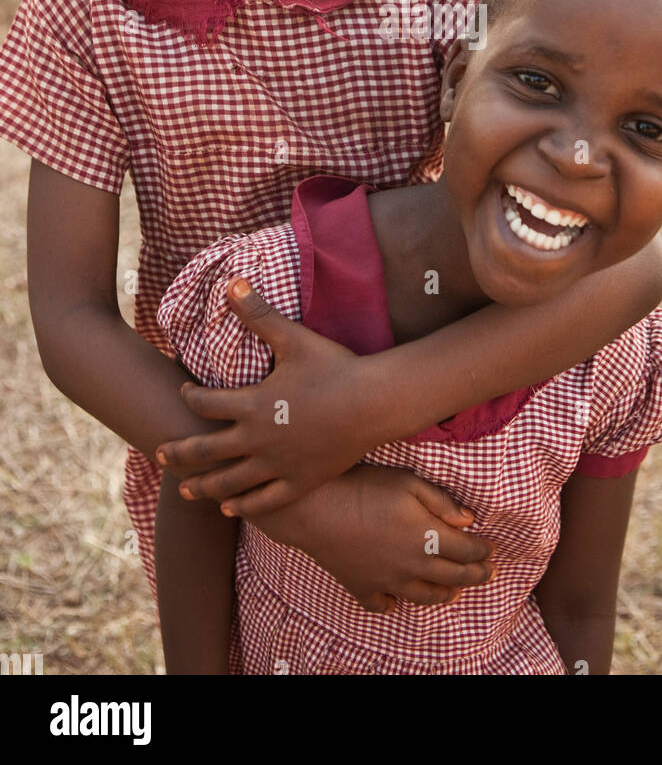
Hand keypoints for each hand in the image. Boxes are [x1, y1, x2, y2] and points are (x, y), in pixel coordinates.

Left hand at [156, 279, 383, 509]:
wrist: (374, 404)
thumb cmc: (334, 368)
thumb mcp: (293, 338)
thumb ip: (259, 314)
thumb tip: (232, 282)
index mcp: (253, 404)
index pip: (205, 404)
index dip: (189, 397)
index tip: (182, 392)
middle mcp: (259, 440)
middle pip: (207, 450)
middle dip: (180, 452)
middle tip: (159, 453)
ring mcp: (278, 465)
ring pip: (230, 483)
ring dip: (203, 486)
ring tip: (185, 491)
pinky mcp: (300, 482)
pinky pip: (265, 501)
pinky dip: (243, 506)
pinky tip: (228, 508)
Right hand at [250, 465, 496, 612]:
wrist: (317, 510)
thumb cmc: (364, 489)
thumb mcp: (408, 482)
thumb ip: (441, 501)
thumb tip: (470, 519)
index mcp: (426, 538)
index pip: (466, 551)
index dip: (483, 551)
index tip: (493, 548)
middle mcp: (412, 566)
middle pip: (452, 577)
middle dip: (475, 576)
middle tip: (488, 573)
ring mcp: (387, 580)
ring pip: (424, 597)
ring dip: (445, 595)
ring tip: (455, 592)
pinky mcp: (362, 586)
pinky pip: (382, 603)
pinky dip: (393, 604)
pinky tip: (396, 601)